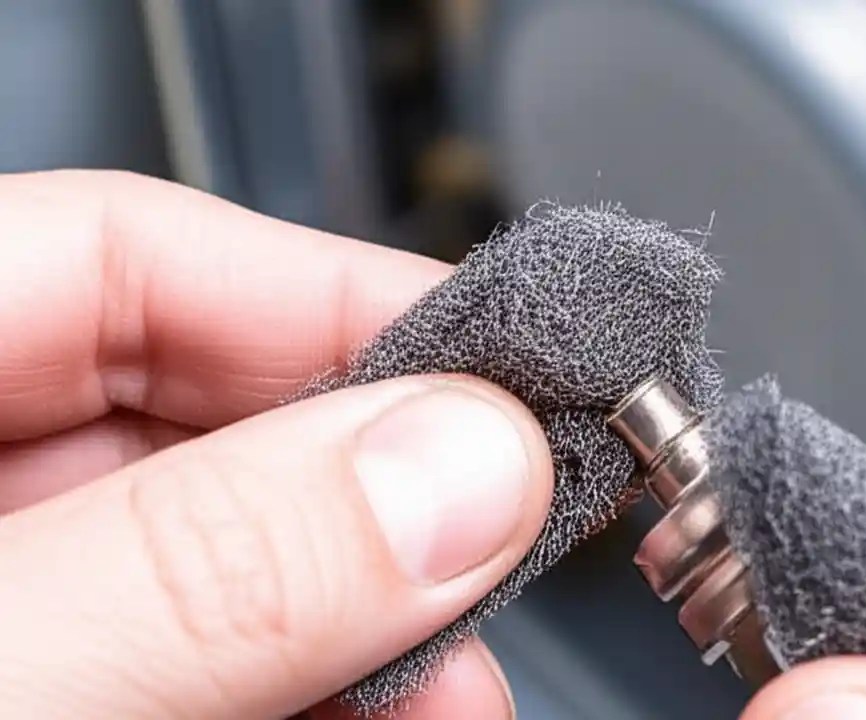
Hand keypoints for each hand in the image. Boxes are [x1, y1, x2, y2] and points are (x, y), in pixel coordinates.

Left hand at [0, 170, 553, 718]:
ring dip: (360, 610)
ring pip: (213, 544)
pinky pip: (183, 651)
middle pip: (195, 405)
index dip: (340, 300)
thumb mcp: (2, 685)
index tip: (514, 381)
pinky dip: (299, 681)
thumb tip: (463, 468)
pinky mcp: (45, 672)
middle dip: (373, 491)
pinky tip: (370, 713)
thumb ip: (207, 562)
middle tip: (506, 546)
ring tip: (454, 680)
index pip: (126, 248)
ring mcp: (2, 586)